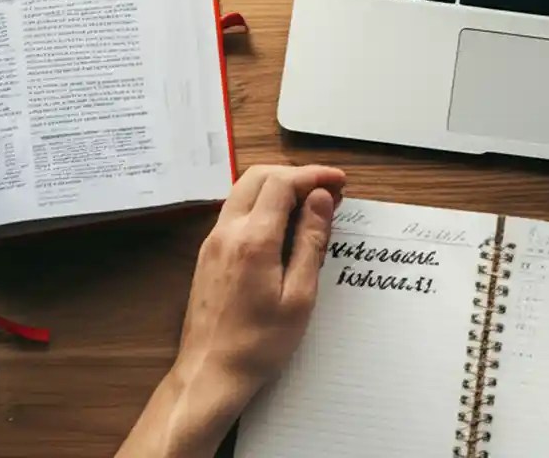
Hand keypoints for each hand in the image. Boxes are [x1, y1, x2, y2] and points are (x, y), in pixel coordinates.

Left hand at [118, 164, 345, 457]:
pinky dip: (263, 206)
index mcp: (252, 239)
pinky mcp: (208, 255)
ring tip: (311, 206)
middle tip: (328, 190)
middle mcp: (227, 232)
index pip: (282, 183)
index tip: (340, 182)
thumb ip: (310, 241)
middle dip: (296, 175)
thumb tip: (320, 200)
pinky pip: (237, 213)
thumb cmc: (258, 344)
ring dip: (278, 189)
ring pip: (245, 192)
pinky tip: (285, 227)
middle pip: (259, 177)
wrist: (209, 372)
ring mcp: (213, 242)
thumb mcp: (299, 296)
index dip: (314, 176)